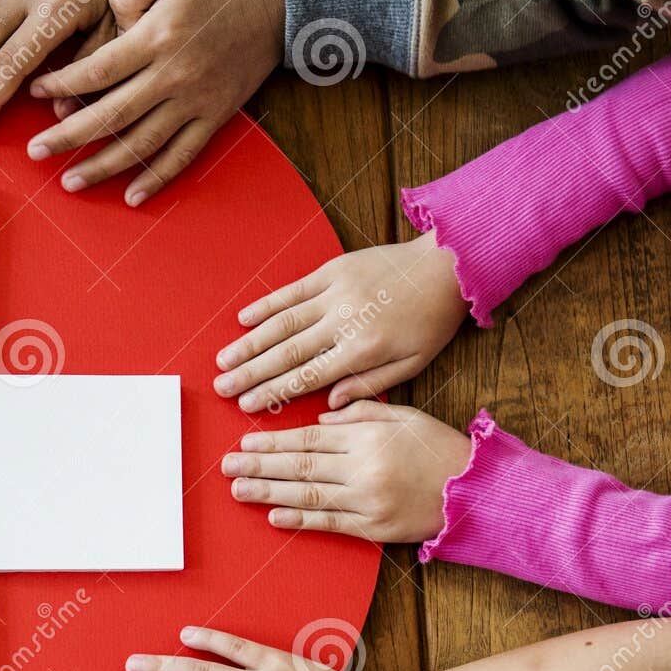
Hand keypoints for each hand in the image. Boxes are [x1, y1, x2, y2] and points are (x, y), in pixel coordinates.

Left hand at [24, 0, 283, 203]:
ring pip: (141, 144)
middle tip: (35, 153)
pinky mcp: (214, 116)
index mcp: (157, 37)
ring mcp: (195, 101)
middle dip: (68, 138)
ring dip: (102, 168)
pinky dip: (156, 179)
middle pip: (111, 117)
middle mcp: (173, 75)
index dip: (62, 85)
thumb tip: (109, 23)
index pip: (97, 71)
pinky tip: (131, 197)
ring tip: (69, 182)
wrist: (276, 2)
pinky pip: (182, 156)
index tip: (36, 93)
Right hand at [214, 231, 468, 410]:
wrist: (449, 266)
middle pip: (285, 352)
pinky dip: (266, 304)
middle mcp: (343, 321)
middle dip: (249, 372)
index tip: (246, 404)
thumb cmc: (432, 320)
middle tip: (221, 387)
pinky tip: (242, 318)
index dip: (272, 392)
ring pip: (282, 322)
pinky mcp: (333, 270)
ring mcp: (335, 293)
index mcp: (362, 350)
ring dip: (248, 342)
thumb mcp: (413, 364)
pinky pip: (292, 290)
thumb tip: (331, 403)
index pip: (306, 377)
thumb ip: (370, 385)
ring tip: (222, 359)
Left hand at [224, 402, 472, 540]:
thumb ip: (359, 412)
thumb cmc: (437, 448)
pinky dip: (299, 520)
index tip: (244, 442)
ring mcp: (367, 500)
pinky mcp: (373, 528)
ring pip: (308, 494)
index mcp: (367, 436)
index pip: (309, 437)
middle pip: (301, 465)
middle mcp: (363, 468)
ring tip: (238, 489)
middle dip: (259, 465)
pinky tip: (273, 516)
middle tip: (227, 466)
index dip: (273, 441)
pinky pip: (329, 523)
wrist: (476, 490)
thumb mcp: (402, 416)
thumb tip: (319, 416)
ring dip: (269, 492)